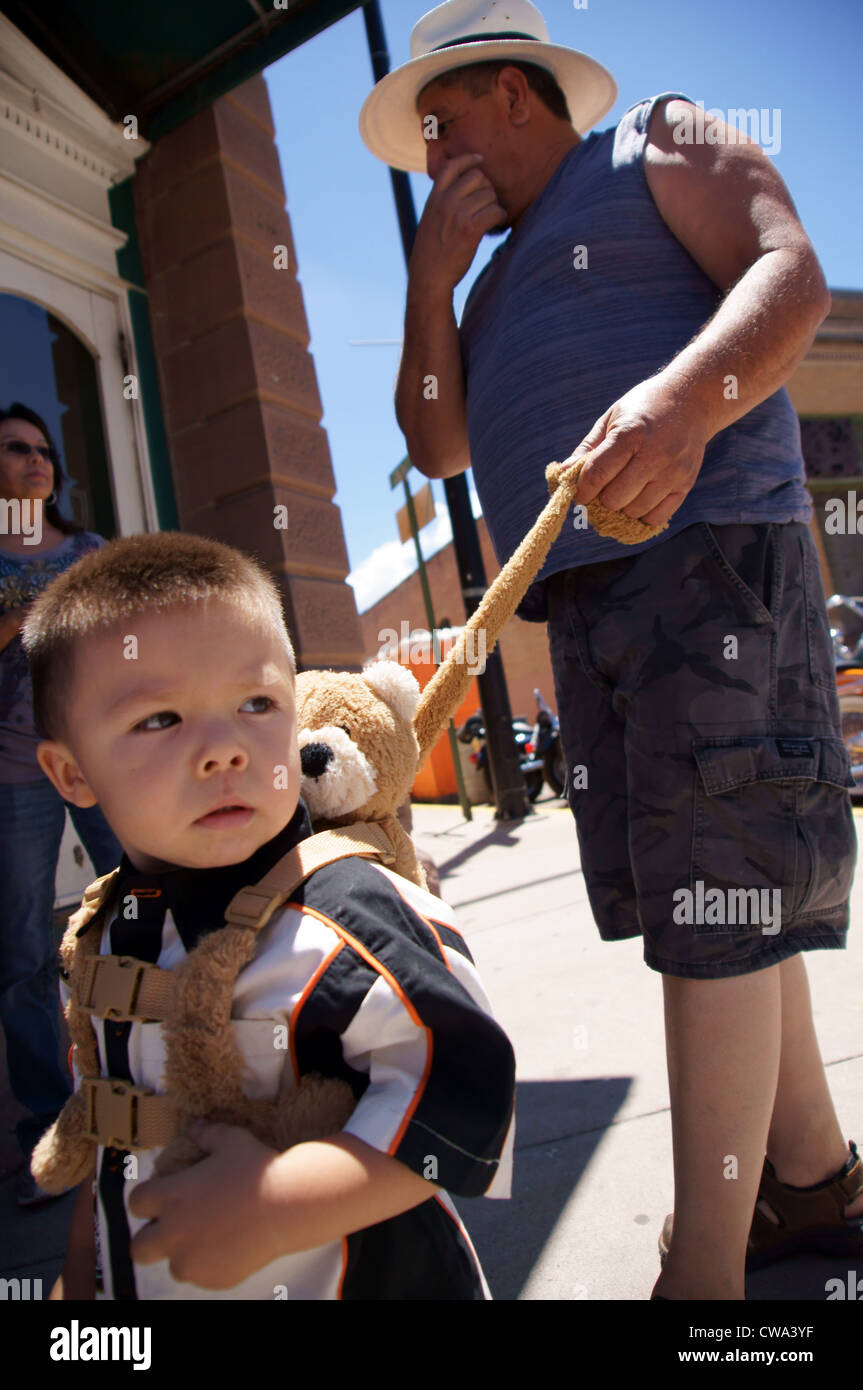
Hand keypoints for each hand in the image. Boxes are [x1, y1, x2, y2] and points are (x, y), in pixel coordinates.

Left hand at [128, 1123, 287, 1290]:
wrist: (289, 1204)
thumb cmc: (258, 1168)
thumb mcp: (232, 1141)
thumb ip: (207, 1134)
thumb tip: (195, 1127)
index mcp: (172, 1196)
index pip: (135, 1203)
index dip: (145, 1200)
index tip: (159, 1198)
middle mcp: (174, 1231)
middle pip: (139, 1248)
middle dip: (150, 1239)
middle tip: (171, 1228)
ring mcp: (193, 1259)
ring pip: (172, 1266)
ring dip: (183, 1254)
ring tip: (207, 1238)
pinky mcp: (213, 1278)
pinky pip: (201, 1277)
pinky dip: (209, 1265)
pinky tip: (229, 1247)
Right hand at [410, 153, 506, 296]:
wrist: (429, 277)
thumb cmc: (431, 253)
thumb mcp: (429, 220)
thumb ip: (442, 203)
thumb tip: (459, 191)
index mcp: (434, 198)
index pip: (451, 167)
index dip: (468, 160)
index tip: (480, 160)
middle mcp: (445, 202)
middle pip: (477, 177)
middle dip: (487, 188)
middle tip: (488, 203)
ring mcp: (458, 215)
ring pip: (489, 194)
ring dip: (494, 205)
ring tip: (490, 218)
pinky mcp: (470, 229)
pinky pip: (495, 211)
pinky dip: (500, 217)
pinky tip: (497, 224)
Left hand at [562, 376, 710, 528]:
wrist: (692, 400)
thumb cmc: (644, 408)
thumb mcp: (612, 417)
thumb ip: (588, 447)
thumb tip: (563, 473)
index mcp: (631, 434)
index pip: (597, 474)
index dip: (581, 490)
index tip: (578, 494)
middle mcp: (654, 455)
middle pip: (614, 498)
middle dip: (601, 500)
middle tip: (601, 492)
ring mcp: (672, 472)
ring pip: (634, 511)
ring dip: (622, 508)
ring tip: (621, 493)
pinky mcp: (685, 484)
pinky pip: (657, 518)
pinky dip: (642, 516)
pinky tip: (638, 501)